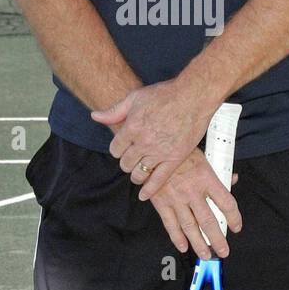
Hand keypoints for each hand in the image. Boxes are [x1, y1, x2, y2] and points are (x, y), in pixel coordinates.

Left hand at [91, 78, 214, 196]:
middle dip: (126, 162)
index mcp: (132, 128)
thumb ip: (114, 111)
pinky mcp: (174, 158)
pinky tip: (144, 195)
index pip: (115, 149)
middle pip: (125, 163)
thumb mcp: (135, 98)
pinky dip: (150, 189)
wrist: (193, 97)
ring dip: (136, 174)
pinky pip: (159, 179)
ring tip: (138, 172)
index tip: (122, 149)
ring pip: (139, 173)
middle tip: (131, 159)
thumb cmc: (166, 94)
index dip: (117, 149)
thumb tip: (95, 116)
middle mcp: (144, 142)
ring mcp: (159, 152)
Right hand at [148, 149, 241, 257]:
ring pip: (190, 227)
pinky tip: (183, 246)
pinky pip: (170, 224)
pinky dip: (177, 237)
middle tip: (223, 251)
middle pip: (209, 220)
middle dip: (217, 239)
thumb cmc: (180, 151)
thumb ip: (219, 171)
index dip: (234, 217)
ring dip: (199, 243)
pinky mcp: (161, 203)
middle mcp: (193, 191)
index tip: (236, 227)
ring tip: (206, 254)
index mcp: (207, 178)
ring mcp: (176, 199)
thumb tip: (233, 179)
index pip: (226, 202)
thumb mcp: (204, 157)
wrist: (154, 149)